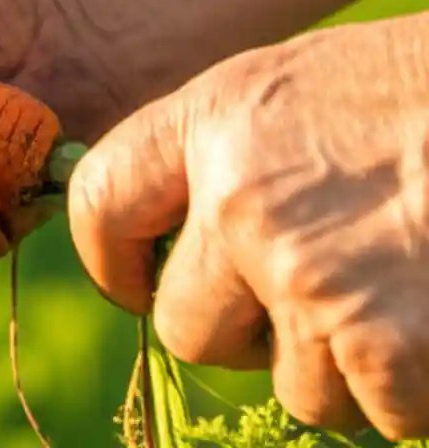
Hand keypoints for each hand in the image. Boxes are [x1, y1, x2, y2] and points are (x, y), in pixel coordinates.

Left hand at [68, 14, 428, 438]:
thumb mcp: (307, 87)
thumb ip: (229, 156)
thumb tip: (183, 245)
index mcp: (215, 119)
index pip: (101, 204)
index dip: (116, 260)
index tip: (144, 284)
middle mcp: (242, 200)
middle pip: (187, 330)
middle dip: (247, 333)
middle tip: (316, 299)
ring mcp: (310, 276)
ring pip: (293, 385)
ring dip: (344, 364)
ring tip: (401, 291)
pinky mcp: (384, 343)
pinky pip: (375, 410)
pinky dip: (414, 389)